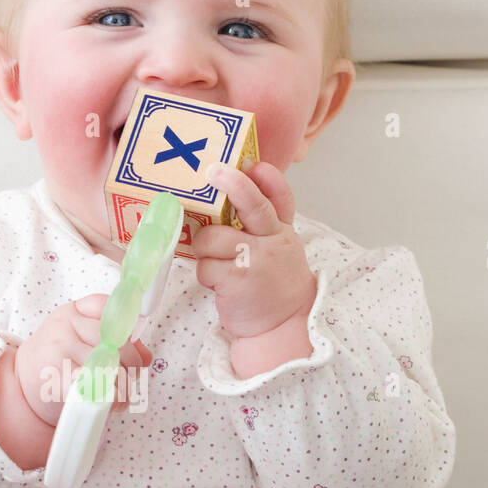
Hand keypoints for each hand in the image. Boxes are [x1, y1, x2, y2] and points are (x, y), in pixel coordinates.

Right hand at [14, 294, 152, 427]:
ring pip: (114, 368)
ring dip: (125, 386)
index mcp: (71, 313)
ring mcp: (61, 353)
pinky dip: (114, 400)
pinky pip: (102, 389)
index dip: (128, 330)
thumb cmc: (55, 364)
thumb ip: (111, 339)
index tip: (133, 346)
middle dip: (133, 364)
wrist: (20, 391)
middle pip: (120, 343)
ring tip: (120, 392)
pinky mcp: (61, 381)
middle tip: (129, 376)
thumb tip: (145, 355)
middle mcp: (65, 328)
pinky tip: (112, 402)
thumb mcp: (78, 339)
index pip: (110, 308)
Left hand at [192, 159, 315, 338]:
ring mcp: (255, 260)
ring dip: (205, 249)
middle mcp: (272, 241)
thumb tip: (245, 180)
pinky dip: (205, 274)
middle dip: (232, 185)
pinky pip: (205, 265)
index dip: (266, 178)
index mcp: (281, 230)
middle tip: (212, 172)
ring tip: (217, 262)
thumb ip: (267, 218)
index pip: (279, 197)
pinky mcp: (236, 280)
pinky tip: (218, 283)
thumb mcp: (280, 246)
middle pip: (253, 205)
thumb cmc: (273, 282)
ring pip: (212, 238)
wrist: (283, 324)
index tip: (250, 163)